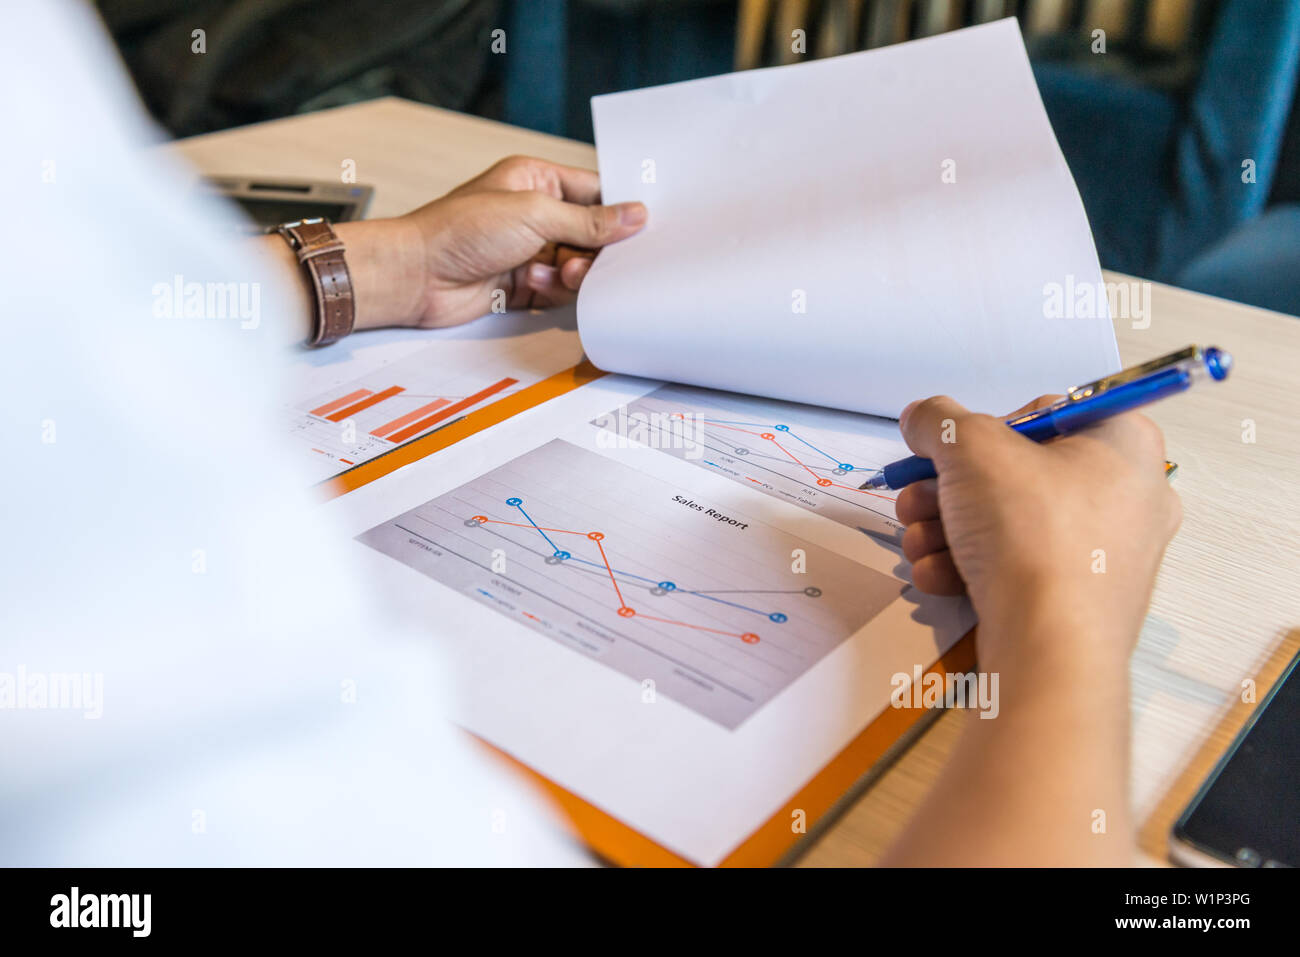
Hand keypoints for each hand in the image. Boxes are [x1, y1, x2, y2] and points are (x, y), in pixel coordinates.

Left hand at [337, 156, 646, 331]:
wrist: (418, 276)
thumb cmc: (460, 230)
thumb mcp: (533, 214)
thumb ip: (589, 220)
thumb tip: (635, 215)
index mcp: (536, 180)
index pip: (594, 191)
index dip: (619, 209)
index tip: (644, 226)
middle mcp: (535, 213)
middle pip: (592, 233)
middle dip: (598, 249)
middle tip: (598, 259)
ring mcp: (531, 249)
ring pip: (579, 264)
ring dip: (575, 271)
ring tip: (560, 271)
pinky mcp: (524, 283)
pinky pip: (561, 288)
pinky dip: (555, 288)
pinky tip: (533, 282)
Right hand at [894, 395, 1180, 672]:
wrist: (1051, 646)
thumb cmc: (1033, 534)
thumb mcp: (971, 448)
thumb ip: (939, 421)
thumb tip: (922, 419)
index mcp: (1125, 443)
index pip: (1044, 414)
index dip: (985, 430)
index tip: (948, 450)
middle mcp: (1130, 496)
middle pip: (1017, 475)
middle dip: (949, 490)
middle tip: (916, 499)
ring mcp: (1108, 555)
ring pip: (1009, 524)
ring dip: (948, 529)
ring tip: (920, 542)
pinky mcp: (1081, 601)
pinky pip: (1020, 568)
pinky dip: (971, 567)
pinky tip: (938, 574)